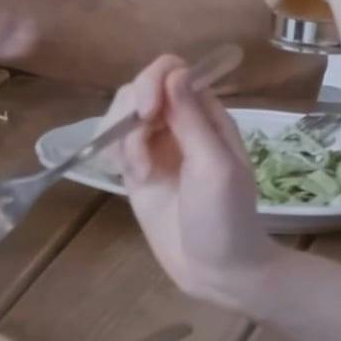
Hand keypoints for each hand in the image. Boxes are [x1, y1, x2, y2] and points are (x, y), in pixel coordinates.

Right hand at [103, 53, 288, 308]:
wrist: (217, 269)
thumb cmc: (226, 217)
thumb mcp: (214, 166)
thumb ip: (192, 119)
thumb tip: (173, 72)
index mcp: (206, 116)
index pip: (172, 72)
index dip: (153, 81)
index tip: (148, 112)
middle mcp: (179, 124)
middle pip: (140, 88)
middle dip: (131, 111)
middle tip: (139, 151)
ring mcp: (156, 147)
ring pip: (123, 114)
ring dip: (121, 137)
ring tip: (138, 171)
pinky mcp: (137, 171)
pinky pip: (116, 144)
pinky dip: (115, 154)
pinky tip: (131, 176)